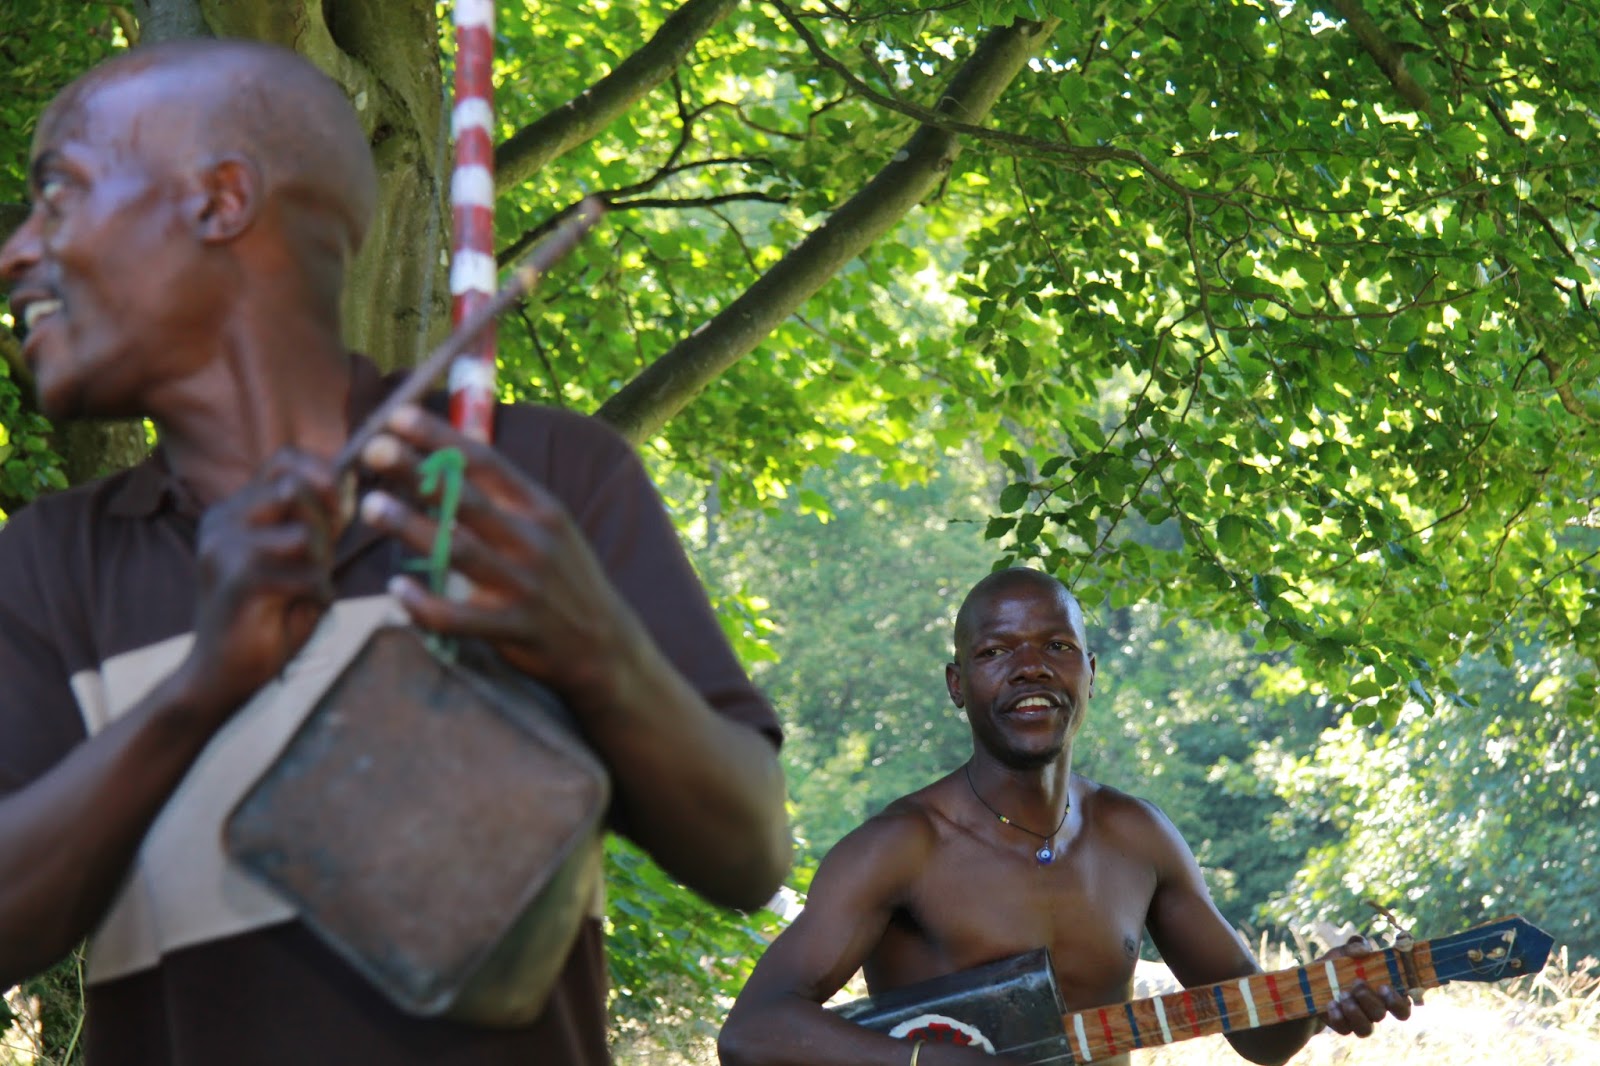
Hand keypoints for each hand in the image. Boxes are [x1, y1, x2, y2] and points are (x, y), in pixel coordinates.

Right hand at [179, 449, 342, 710]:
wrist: (224, 675)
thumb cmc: (271, 616)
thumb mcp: (300, 558)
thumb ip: (316, 521)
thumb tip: (350, 478)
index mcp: (236, 510)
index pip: (286, 459)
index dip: (325, 473)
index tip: (342, 507)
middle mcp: (223, 519)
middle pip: (297, 488)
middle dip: (326, 526)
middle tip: (320, 562)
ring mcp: (224, 546)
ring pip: (303, 532)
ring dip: (321, 563)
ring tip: (306, 587)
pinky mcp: (236, 578)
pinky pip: (305, 572)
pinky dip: (316, 593)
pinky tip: (298, 608)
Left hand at [356, 404, 642, 708]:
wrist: (604, 643)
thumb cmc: (562, 576)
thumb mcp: (547, 526)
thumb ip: (502, 497)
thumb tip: (442, 456)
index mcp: (540, 509)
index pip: (485, 462)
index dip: (440, 437)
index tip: (398, 415)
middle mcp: (533, 541)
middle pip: (467, 499)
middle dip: (419, 471)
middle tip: (374, 449)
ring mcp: (524, 585)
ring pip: (459, 551)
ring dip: (412, 526)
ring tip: (370, 506)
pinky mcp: (513, 627)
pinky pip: (459, 617)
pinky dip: (425, 603)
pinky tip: (397, 589)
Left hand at [1315, 935, 1413, 1036]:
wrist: (1312, 980)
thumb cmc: (1338, 964)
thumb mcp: (1345, 951)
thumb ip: (1356, 944)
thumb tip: (1363, 950)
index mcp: (1385, 993)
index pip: (1404, 1006)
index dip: (1399, 1002)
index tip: (1384, 987)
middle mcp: (1376, 1009)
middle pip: (1382, 1015)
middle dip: (1371, 1000)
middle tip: (1357, 984)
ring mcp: (1360, 1020)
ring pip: (1366, 1028)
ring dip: (1355, 1011)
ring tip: (1343, 994)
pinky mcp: (1343, 1026)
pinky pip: (1345, 1030)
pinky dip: (1338, 1017)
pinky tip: (1332, 1003)